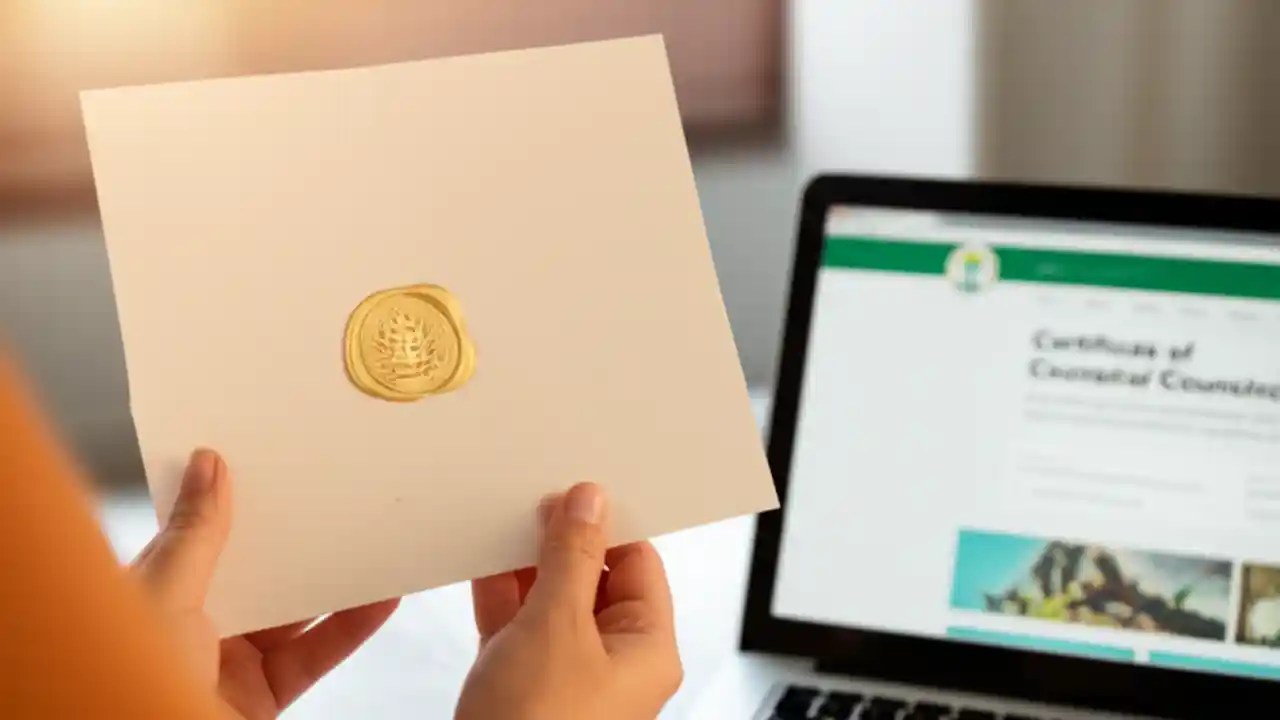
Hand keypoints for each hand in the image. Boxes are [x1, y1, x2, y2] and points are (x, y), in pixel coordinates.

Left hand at [130, 449, 398, 718]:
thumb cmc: (126, 678)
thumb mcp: (163, 594)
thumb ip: (196, 535)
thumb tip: (208, 465)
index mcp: (149, 595)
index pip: (194, 535)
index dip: (228, 498)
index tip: (265, 459)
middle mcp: (189, 628)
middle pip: (253, 570)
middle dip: (291, 534)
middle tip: (331, 490)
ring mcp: (229, 664)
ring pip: (292, 612)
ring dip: (331, 578)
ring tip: (369, 536)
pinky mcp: (265, 696)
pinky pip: (315, 655)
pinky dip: (352, 626)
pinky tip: (381, 598)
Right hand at [458, 483, 682, 719]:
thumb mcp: (555, 626)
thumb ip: (571, 558)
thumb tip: (588, 503)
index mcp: (647, 649)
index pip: (639, 564)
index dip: (608, 523)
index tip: (574, 491)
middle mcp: (613, 662)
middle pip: (595, 579)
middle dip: (560, 542)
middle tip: (529, 502)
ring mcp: (567, 675)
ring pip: (552, 601)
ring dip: (525, 566)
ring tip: (501, 523)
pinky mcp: (523, 686)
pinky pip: (518, 628)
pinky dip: (500, 597)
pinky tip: (480, 565)